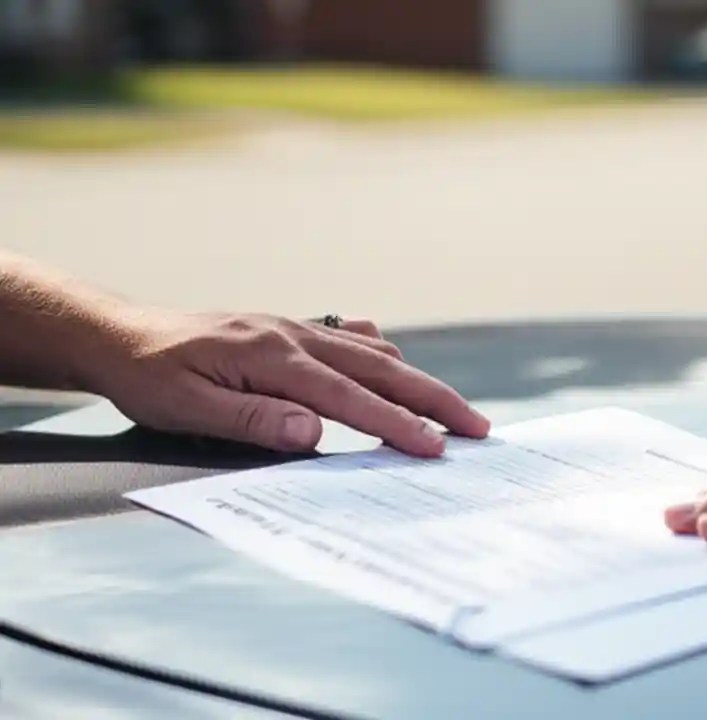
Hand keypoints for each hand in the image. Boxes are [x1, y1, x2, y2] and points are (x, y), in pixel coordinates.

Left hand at [85, 309, 488, 455]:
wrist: (120, 334)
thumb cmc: (151, 379)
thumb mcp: (189, 410)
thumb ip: (254, 421)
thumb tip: (316, 435)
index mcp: (273, 357)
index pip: (350, 399)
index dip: (397, 424)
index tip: (435, 447)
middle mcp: (294, 335)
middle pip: (382, 368)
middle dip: (435, 399)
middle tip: (478, 427)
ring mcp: (295, 327)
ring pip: (373, 353)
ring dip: (417, 381)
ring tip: (449, 409)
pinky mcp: (290, 328)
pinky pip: (349, 337)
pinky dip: (379, 354)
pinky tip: (391, 363)